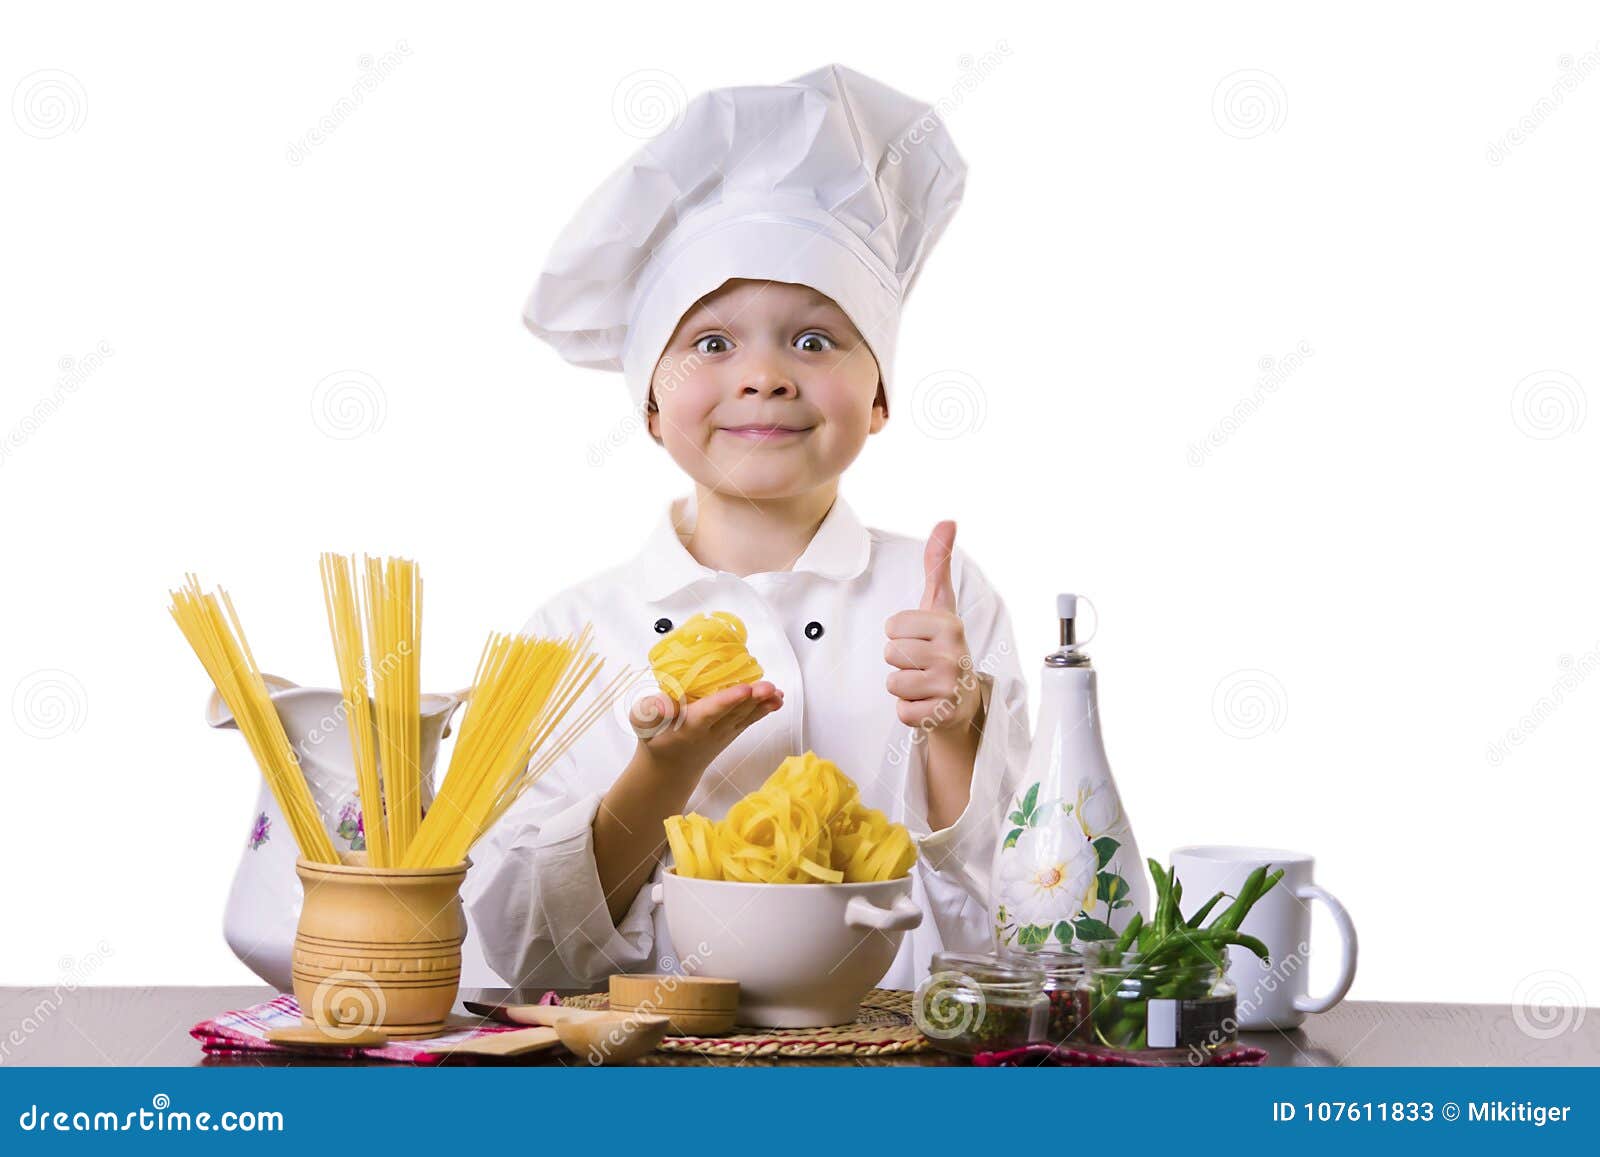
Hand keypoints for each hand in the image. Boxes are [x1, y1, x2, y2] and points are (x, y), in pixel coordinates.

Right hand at [629, 680, 782, 776]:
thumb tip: (665, 704)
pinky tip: (777, 699)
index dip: (727, 701)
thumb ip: (649, 711)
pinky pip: (749, 720)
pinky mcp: (731, 731)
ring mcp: (723, 733)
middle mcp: (710, 731)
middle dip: (752, 700)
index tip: (744, 690)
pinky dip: (764, 710)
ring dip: (762, 705)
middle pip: (733, 714)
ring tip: (777, 692)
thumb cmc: (655, 737)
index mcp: (688, 726)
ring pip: (745, 716)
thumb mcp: (642, 722)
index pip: (709, 712)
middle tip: (769, 687)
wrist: (670, 767)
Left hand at [884, 520, 981, 734]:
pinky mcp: (944, 715)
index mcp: (950, 624)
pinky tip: (928, 703)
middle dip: (900, 661)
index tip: (921, 640)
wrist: (964, 700)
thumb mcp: (940, 605)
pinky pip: (901, 711)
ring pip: (892, 682)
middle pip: (890, 654)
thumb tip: (947, 520)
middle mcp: (954, 654)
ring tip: (924, 683)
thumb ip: (938, 563)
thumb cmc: (944, 647)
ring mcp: (950, 686)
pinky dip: (909, 711)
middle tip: (923, 664)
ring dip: (904, 686)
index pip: (891, 627)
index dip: (899, 635)